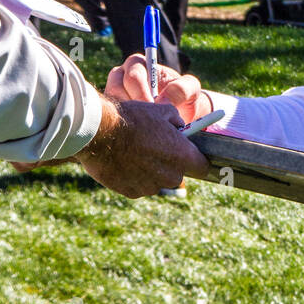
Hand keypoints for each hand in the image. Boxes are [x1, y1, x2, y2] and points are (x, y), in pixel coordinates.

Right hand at [75, 97, 209, 196]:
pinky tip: (124, 161)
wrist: (100, 132)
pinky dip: (134, 176)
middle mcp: (170, 176)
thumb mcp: (161, 111)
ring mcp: (150, 187)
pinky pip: (139, 185)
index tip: (191, 154)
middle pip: (178, 174)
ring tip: (135, 152)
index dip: (197, 159)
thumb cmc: (132, 118)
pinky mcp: (132, 192)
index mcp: (182, 156)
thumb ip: (177, 121)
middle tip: (156, 148)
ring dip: (151, 171)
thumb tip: (180, 127)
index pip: (203, 167)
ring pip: (157, 181)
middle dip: (170, 163)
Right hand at [105, 53, 211, 122]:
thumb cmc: (185, 98)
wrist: (180, 116)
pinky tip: (139, 137)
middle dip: (133, 107)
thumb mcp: (191, 90)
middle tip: (148, 123)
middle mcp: (122, 77)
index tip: (153, 108)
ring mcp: (115, 95)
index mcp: (140, 65)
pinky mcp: (114, 112)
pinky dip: (125, 129)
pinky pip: (113, 121)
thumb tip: (162, 100)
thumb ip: (181, 89)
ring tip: (146, 131)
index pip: (133, 75)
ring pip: (112, 106)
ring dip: (128, 119)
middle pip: (116, 89)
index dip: (141, 92)